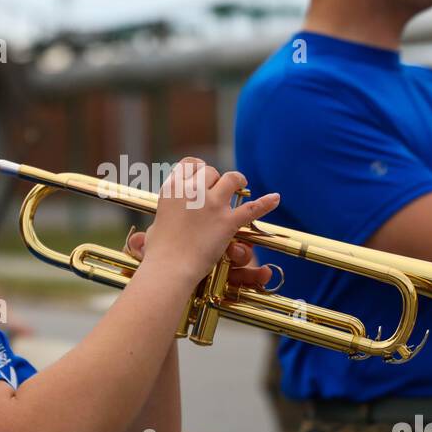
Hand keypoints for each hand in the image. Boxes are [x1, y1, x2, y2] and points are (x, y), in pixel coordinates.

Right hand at [138, 158, 279, 285]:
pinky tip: (275, 198)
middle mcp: (193, 191)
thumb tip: (161, 224)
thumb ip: (164, 219)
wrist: (169, 268)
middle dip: (215, 179)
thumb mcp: (155, 227)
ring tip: (241, 184)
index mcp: (173, 189)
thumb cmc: (159, 253)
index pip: (189, 164)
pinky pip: (252, 208)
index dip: (198, 168)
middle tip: (217, 189)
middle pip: (211, 171)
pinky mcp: (227, 221)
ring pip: (231, 179)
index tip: (201, 175)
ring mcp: (212, 205)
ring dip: (237, 180)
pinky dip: (265, 203)